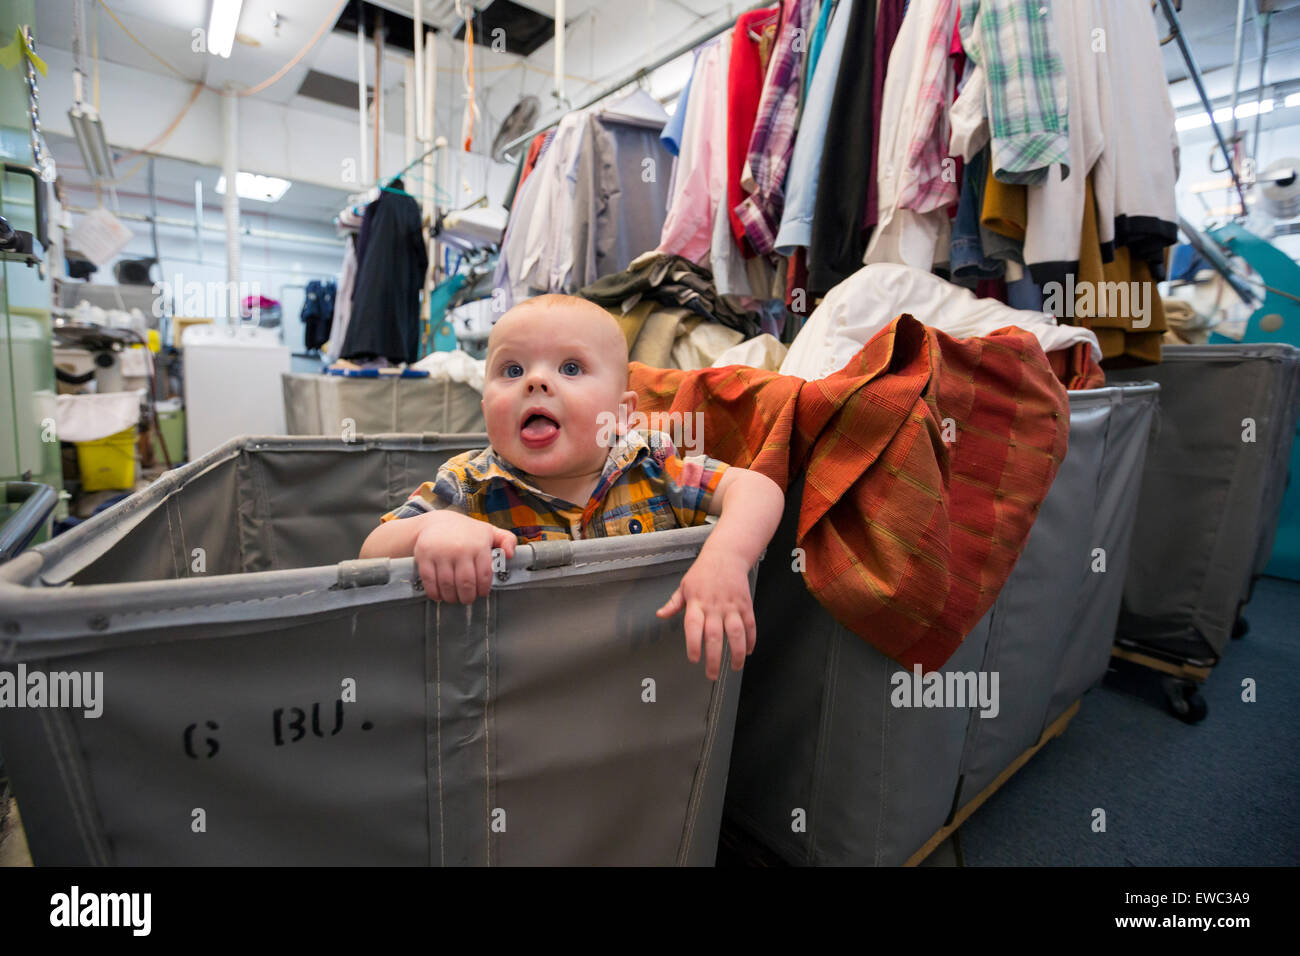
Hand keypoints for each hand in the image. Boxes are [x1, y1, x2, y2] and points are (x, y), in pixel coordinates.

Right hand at [412, 511, 516, 603]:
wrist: (436, 522)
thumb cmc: (467, 532)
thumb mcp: (489, 531)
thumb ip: (506, 540)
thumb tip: (510, 554)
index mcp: (479, 544)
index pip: (484, 575)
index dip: (483, 589)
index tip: (481, 594)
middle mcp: (460, 548)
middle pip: (466, 583)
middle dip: (467, 597)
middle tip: (467, 600)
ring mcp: (441, 552)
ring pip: (447, 585)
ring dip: (451, 597)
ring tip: (454, 598)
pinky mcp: (425, 556)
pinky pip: (429, 581)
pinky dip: (435, 593)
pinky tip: (439, 595)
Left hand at [655, 548, 756, 679]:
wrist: (726, 554)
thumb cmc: (703, 572)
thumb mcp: (684, 586)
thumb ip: (673, 604)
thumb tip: (660, 615)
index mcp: (696, 603)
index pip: (693, 627)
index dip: (693, 644)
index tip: (694, 659)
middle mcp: (714, 606)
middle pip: (714, 636)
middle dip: (713, 658)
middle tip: (711, 674)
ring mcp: (732, 606)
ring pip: (736, 633)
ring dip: (736, 653)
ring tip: (734, 667)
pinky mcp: (745, 605)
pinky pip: (750, 625)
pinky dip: (751, 640)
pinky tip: (748, 651)